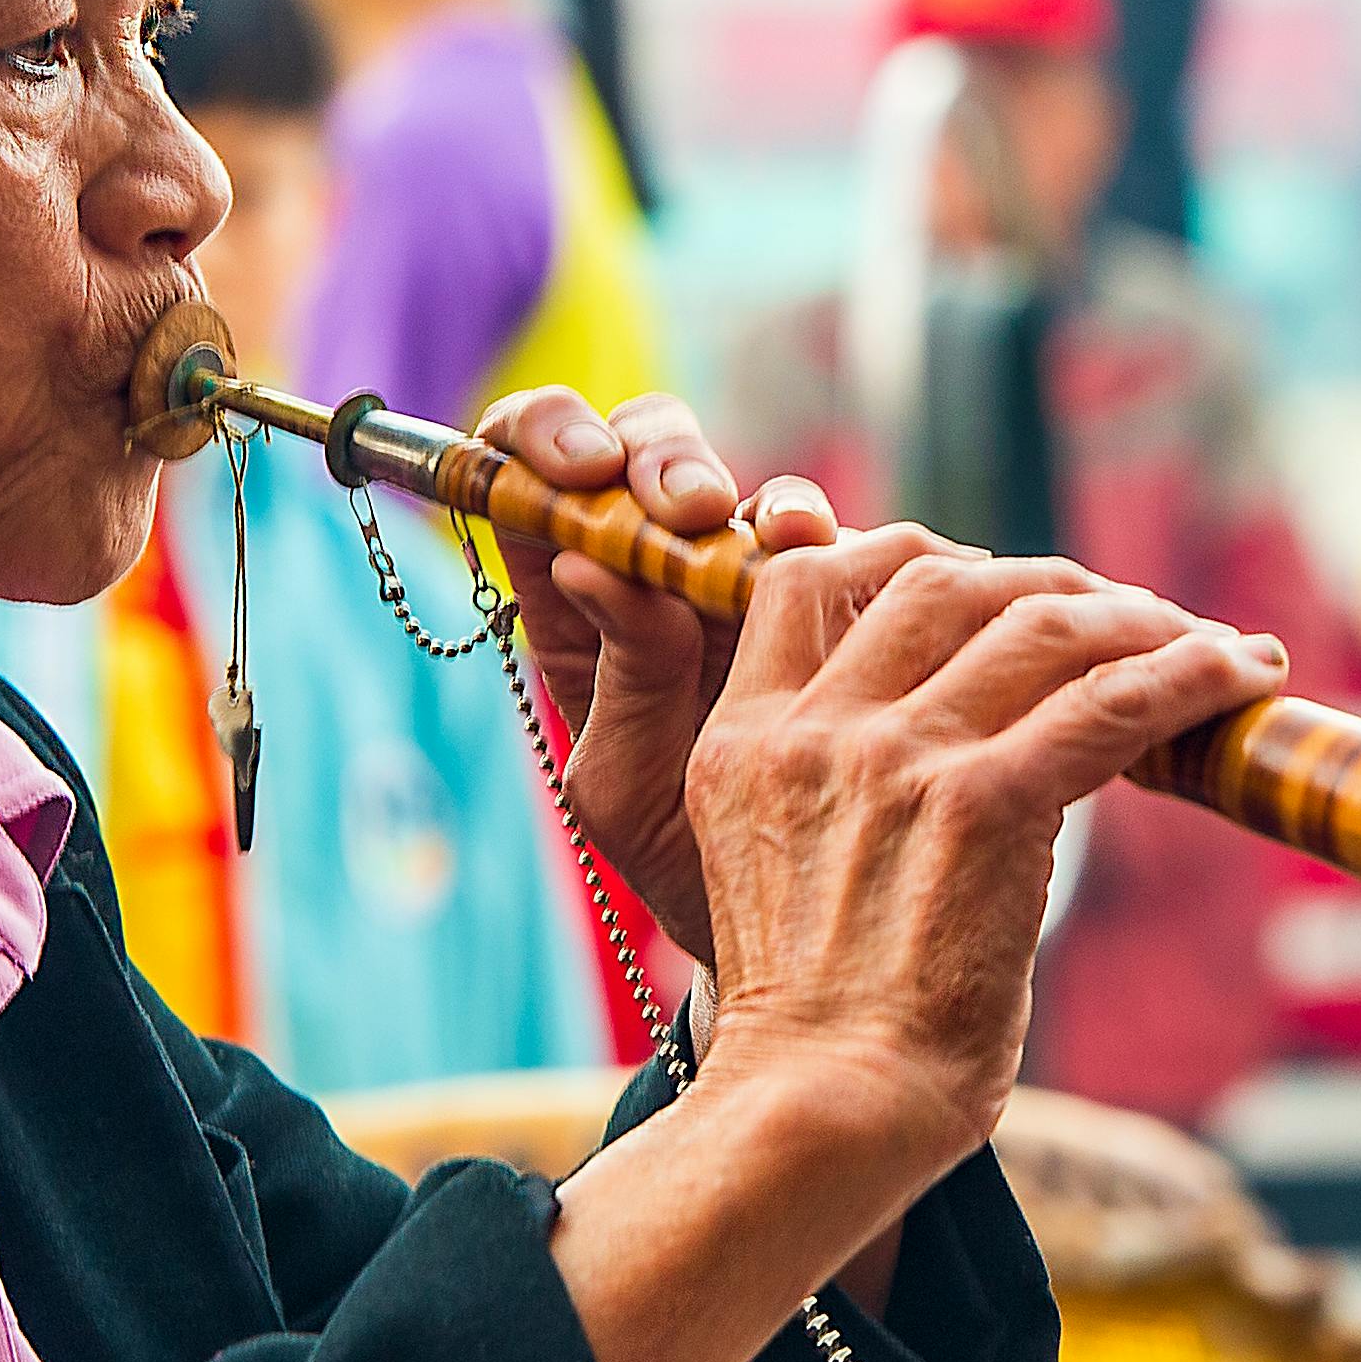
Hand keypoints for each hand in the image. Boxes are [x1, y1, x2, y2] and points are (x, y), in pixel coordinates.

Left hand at [476, 385, 839, 960]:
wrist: (800, 918)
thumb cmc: (687, 861)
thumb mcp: (626, 789)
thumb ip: (617, 679)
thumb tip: (587, 564)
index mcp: (572, 609)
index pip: (523, 477)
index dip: (543, 443)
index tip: (583, 471)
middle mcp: (655, 571)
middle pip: (640, 449)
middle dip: (663, 456)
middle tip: (690, 508)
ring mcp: (744, 574)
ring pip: (740, 483)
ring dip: (759, 494)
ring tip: (781, 538)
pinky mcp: (831, 590)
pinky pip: (830, 537)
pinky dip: (833, 534)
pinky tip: (836, 557)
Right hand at [677, 534, 1287, 1174]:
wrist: (822, 1112)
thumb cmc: (817, 1031)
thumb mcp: (769, 875)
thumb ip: (827, 793)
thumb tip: (944, 756)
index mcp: (745, 742)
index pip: (807, 576)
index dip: (905, 555)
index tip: (983, 582)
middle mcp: (815, 731)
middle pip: (941, 580)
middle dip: (1043, 581)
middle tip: (1116, 612)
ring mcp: (897, 758)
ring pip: (1040, 624)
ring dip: (1138, 618)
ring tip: (1202, 640)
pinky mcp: (984, 804)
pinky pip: (1111, 702)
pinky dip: (1190, 676)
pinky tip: (1241, 676)